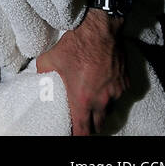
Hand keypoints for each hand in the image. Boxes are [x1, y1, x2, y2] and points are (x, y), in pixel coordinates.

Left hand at [36, 8, 127, 134]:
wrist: (100, 30)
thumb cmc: (75, 45)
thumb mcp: (50, 59)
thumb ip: (42, 73)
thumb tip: (38, 78)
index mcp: (82, 99)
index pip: (83, 130)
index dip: (77, 135)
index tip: (72, 134)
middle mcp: (102, 100)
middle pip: (98, 125)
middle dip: (90, 127)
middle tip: (81, 121)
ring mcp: (116, 93)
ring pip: (109, 112)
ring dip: (100, 113)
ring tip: (91, 106)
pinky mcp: (125, 84)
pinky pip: (118, 97)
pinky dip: (111, 97)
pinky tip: (102, 88)